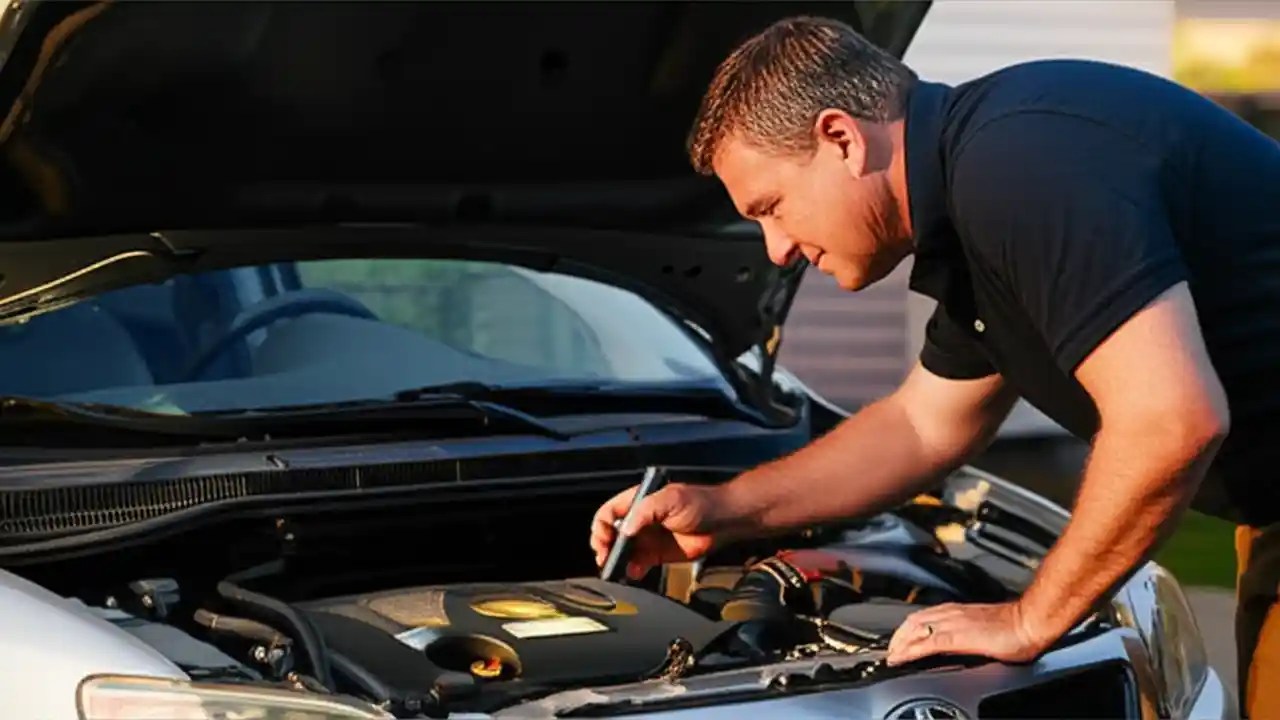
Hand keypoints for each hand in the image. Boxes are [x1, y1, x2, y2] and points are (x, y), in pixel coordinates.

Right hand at [590, 483, 717, 579]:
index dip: (601, 527)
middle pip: (610, 534)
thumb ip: (644, 512)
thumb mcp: (670, 499)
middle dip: (604, 546)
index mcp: (638, 502)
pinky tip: (633, 573)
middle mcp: (639, 521)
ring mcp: (647, 539)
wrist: (723, 523)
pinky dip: (631, 571)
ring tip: (614, 569)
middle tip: (604, 557)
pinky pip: (637, 565)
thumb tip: (624, 530)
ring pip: (621, 552)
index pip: (609, 513)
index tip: (603, 540)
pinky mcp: (656, 555)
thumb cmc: (700, 503)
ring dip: (615, 561)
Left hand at [885, 601, 1051, 665]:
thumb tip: (957, 645)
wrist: (1029, 622)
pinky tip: (901, 658)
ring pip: (914, 629)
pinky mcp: (956, 637)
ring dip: (899, 643)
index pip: (923, 617)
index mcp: (956, 611)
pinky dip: (909, 651)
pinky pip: (925, 643)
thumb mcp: (983, 629)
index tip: (898, 641)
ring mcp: (951, 623)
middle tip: (890, 651)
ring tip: (891, 656)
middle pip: (913, 621)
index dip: (907, 629)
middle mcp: (950, 613)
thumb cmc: (1016, 626)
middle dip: (898, 636)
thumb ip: (966, 634)